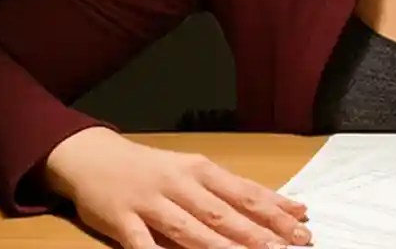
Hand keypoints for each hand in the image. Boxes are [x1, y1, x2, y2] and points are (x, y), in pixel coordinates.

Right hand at [43, 127, 311, 248]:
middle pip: (224, 213)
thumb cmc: (152, 168)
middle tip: (287, 247)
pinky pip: (141, 242)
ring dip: (221, 247)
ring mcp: (150, 202)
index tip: (302, 224)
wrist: (93, 156)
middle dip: (257, 233)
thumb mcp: (193, 171)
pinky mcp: (121, 218)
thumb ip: (230, 190)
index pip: (245, 192)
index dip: (275, 210)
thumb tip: (279, 205)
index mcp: (201, 170)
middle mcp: (180, 184)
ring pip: (190, 228)